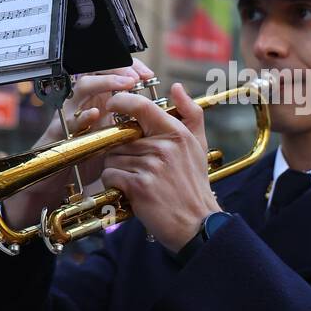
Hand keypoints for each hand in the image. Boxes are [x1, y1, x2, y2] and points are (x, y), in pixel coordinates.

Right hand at [3, 58, 155, 225]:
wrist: (59, 179)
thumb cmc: (89, 157)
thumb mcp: (115, 136)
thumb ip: (132, 123)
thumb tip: (158, 114)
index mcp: (98, 99)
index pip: (112, 70)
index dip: (129, 67)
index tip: (148, 75)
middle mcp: (84, 101)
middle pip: (96, 70)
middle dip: (118, 68)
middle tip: (137, 76)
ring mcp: (70, 114)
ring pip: (83, 87)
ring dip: (105, 83)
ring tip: (125, 86)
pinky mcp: (59, 132)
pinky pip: (69, 119)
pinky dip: (83, 116)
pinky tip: (96, 114)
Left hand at [100, 83, 220, 253]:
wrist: (197, 223)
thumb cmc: (193, 186)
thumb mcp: (198, 146)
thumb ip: (190, 114)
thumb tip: (176, 87)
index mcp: (177, 133)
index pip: (142, 106)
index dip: (121, 101)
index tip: (112, 104)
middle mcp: (164, 146)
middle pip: (121, 138)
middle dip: (122, 153)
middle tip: (138, 169)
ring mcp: (152, 165)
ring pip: (113, 158)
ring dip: (118, 171)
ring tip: (138, 182)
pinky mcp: (140, 185)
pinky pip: (111, 175)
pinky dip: (115, 185)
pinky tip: (130, 192)